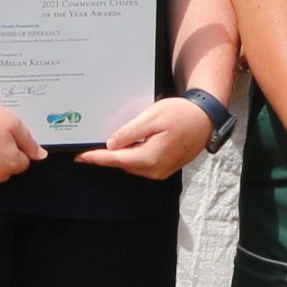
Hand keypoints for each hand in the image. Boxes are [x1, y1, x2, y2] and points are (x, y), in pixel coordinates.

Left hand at [77, 93, 215, 179]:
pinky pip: (143, 164)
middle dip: (109, 155)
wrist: (206, 119)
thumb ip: (130, 132)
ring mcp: (161, 171)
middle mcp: (155, 170)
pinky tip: (134, 143)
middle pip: (123, 164)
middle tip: (94, 144)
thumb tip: (111, 145)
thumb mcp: (152, 117)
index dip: (96, 158)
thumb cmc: (182, 114)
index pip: (115, 160)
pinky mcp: (165, 168)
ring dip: (123, 154)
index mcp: (149, 158)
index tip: (80, 157)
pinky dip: (134, 155)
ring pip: (132, 165)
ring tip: (117, 141)